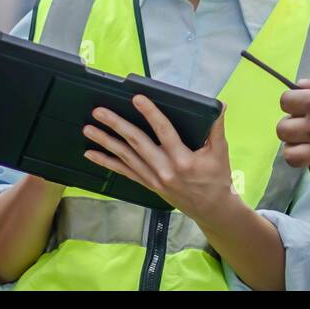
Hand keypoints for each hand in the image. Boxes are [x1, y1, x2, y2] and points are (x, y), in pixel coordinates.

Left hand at [82, 95, 239, 224]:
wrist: (211, 209)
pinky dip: (106, 162)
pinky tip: (91, 154)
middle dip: (116, 125)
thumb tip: (219, 105)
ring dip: (105, 141)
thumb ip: (216, 127)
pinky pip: (124, 172)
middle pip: (136, 142)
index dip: (150, 113)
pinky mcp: (148, 184)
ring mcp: (153, 179)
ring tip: (89, 129)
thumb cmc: (217, 179)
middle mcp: (164, 169)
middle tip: (99, 111)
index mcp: (183, 159)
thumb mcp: (220, 152)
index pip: (164, 131)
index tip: (137, 98)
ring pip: (125, 156)